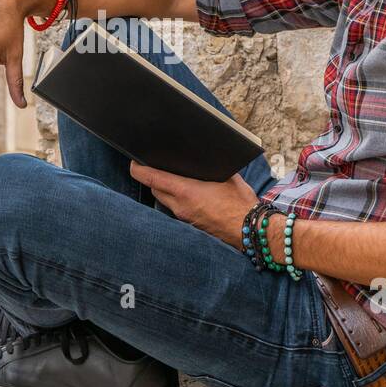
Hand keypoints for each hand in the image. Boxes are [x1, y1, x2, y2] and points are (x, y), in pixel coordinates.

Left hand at [129, 160, 259, 248]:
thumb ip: (212, 165)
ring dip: (163, 189)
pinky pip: (174, 209)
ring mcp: (184, 217)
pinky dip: (174, 199)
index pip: (153, 178)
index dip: (139, 169)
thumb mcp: (228, 176)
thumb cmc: (241, 203)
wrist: (251, 230)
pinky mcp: (190, 225)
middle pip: (155, 189)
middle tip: (154, 165)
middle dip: (151, 177)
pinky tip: (186, 193)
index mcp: (187, 191)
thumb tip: (203, 156)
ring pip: (163, 199)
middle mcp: (181, 206)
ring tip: (171, 177)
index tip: (134, 162)